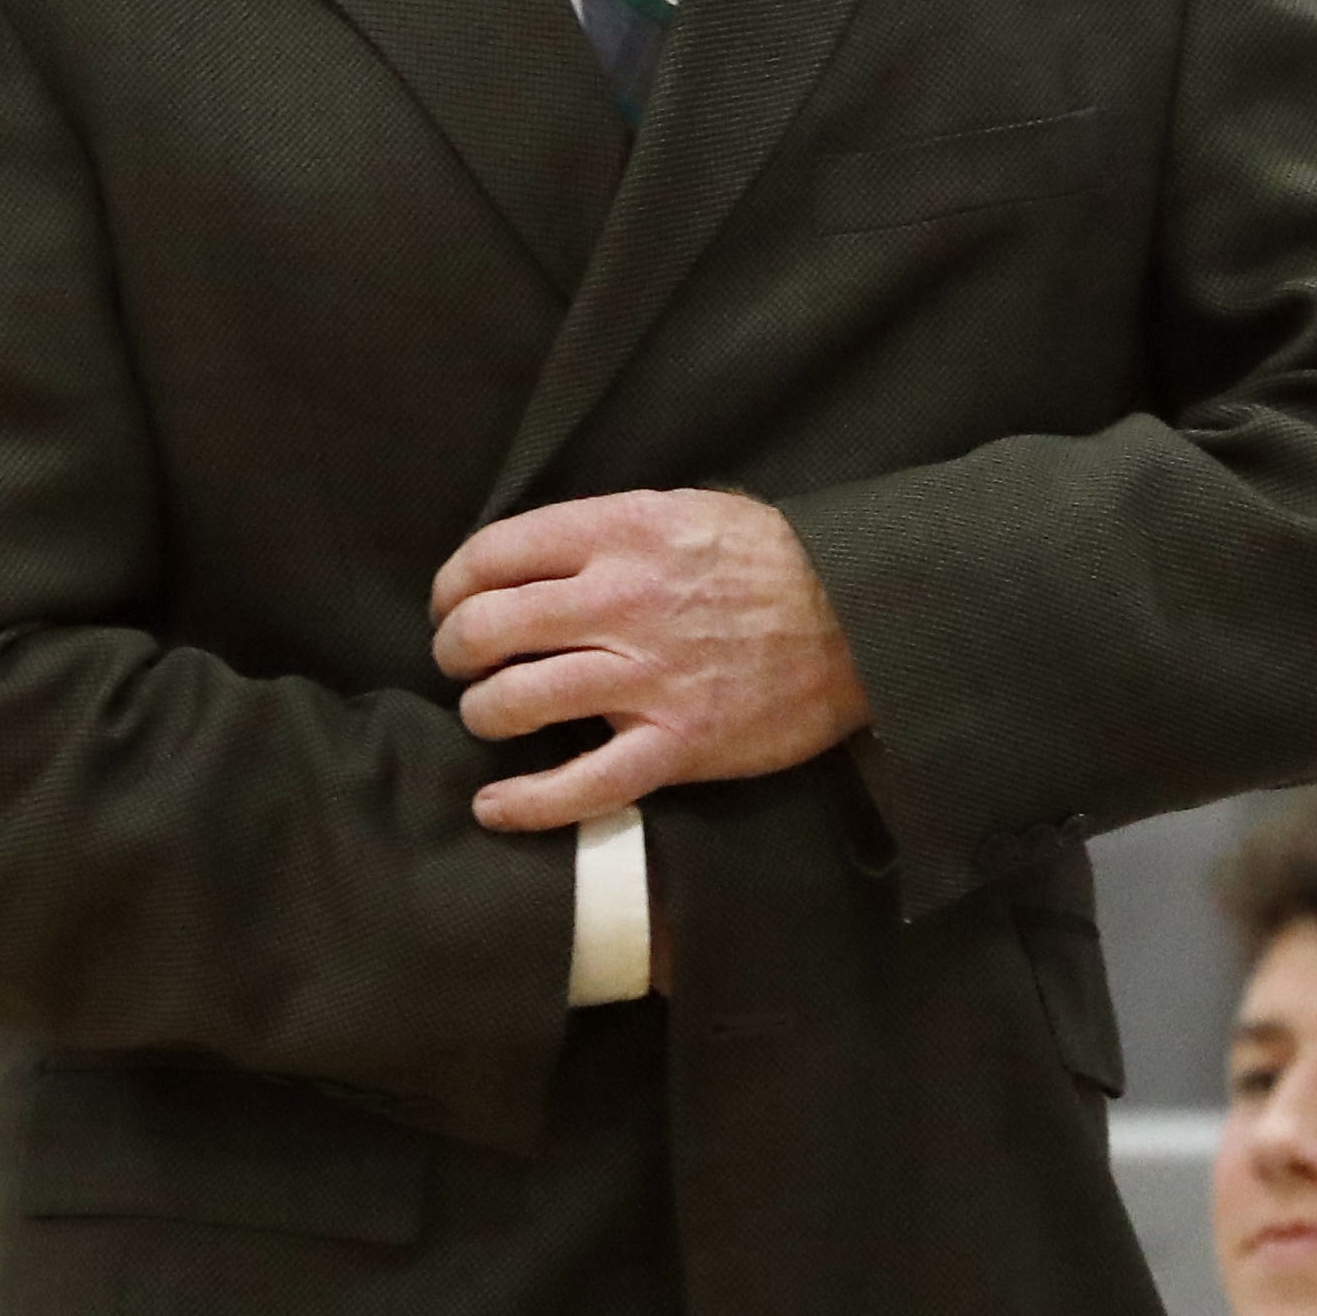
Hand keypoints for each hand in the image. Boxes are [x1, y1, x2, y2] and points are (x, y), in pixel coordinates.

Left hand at [432, 489, 869, 831]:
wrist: (865, 618)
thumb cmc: (776, 559)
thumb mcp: (689, 509)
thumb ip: (611, 529)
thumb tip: (538, 557)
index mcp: (622, 533)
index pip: (492, 553)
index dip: (452, 585)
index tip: (451, 603)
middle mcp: (621, 601)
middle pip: (485, 628)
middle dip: (454, 650)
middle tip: (462, 662)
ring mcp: (647, 678)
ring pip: (513, 702)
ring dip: (482, 713)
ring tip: (489, 716)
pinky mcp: (677, 744)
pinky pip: (580, 786)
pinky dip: (524, 804)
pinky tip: (496, 807)